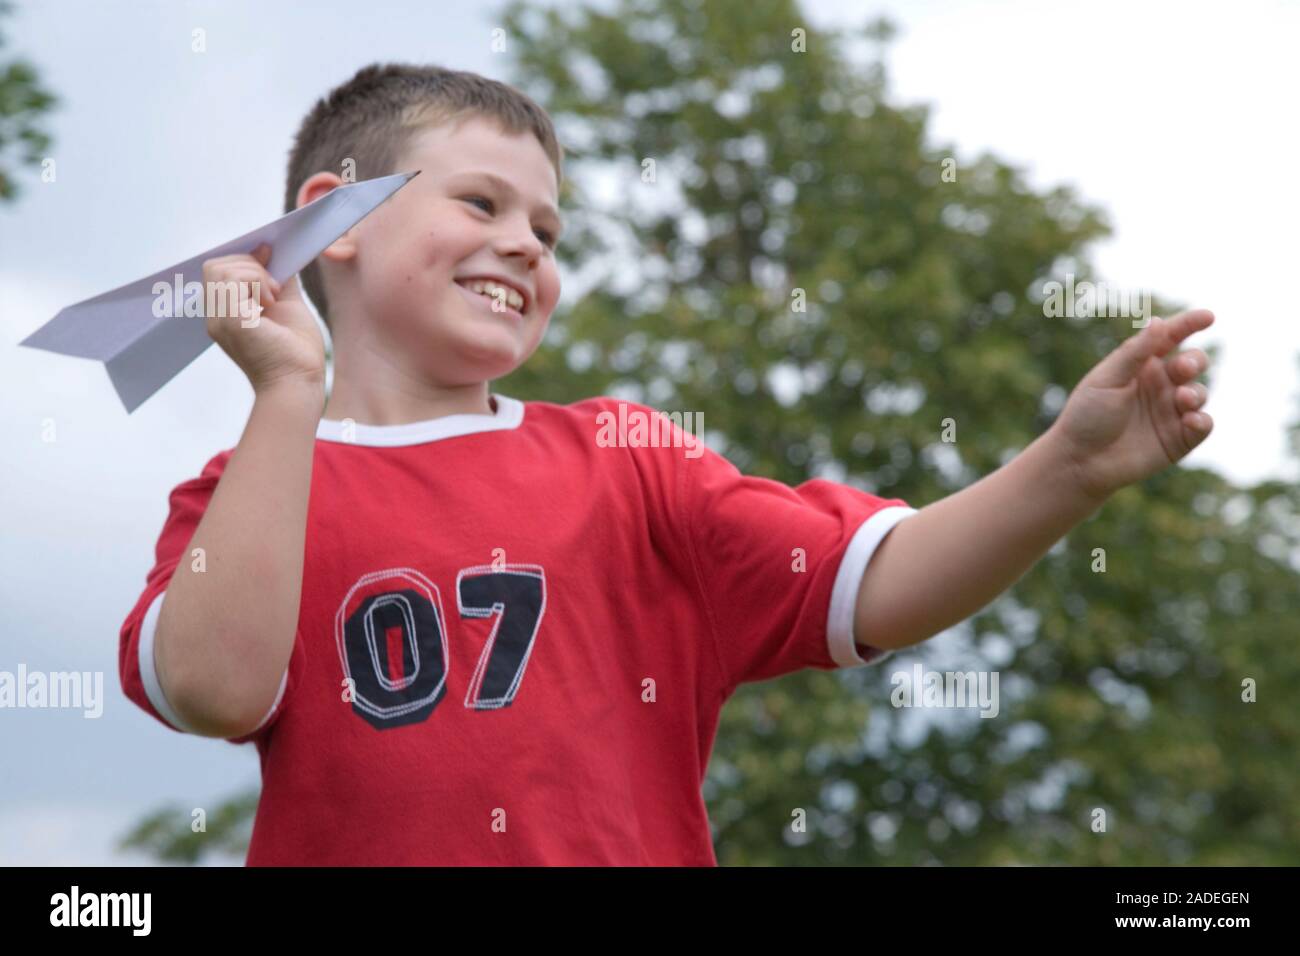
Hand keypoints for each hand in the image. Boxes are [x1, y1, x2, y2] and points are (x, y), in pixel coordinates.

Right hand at [201, 243, 325, 395]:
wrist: (299, 382)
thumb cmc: (297, 352)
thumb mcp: (288, 305)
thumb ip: (279, 280)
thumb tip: (274, 252)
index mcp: (226, 313)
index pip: (217, 272)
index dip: (242, 260)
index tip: (268, 257)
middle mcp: (216, 317)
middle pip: (215, 265)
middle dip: (250, 266)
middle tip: (274, 291)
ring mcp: (218, 319)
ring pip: (221, 268)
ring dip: (256, 274)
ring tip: (272, 299)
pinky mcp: (228, 319)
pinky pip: (232, 278)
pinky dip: (257, 281)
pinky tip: (270, 304)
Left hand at [1050, 309, 1214, 501]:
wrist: (1078, 461)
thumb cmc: (1086, 415)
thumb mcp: (1107, 379)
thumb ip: (1134, 352)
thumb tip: (1158, 321)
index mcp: (1141, 365)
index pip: (1170, 338)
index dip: (1189, 325)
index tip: (1208, 317)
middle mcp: (1160, 385)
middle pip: (1192, 363)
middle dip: (1194, 361)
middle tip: (1182, 368)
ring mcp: (1170, 412)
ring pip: (1200, 393)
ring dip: (1196, 392)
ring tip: (1182, 399)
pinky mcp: (1178, 439)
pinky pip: (1203, 425)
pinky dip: (1202, 420)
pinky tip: (1190, 419)